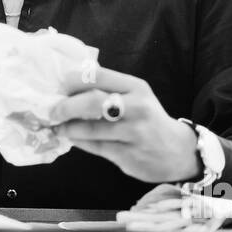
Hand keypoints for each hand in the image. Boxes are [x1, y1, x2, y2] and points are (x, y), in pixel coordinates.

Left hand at [48, 67, 200, 183]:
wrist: (178, 152)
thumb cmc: (148, 120)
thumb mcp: (135, 97)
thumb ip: (108, 90)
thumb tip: (68, 87)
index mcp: (136, 87)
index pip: (97, 76)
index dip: (72, 81)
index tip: (59, 87)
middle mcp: (137, 108)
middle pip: (93, 101)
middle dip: (66, 106)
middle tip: (53, 111)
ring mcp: (133, 133)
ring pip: (91, 129)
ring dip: (68, 128)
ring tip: (58, 128)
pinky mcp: (128, 155)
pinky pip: (95, 147)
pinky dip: (79, 142)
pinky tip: (71, 139)